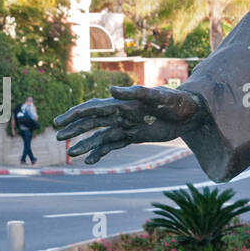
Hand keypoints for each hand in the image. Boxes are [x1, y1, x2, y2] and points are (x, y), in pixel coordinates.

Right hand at [54, 85, 201, 164]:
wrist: (191, 112)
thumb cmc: (177, 101)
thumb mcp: (159, 97)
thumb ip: (136, 93)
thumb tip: (112, 89)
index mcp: (123, 103)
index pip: (93, 108)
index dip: (75, 114)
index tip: (59, 122)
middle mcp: (121, 114)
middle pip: (92, 122)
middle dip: (74, 129)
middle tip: (57, 137)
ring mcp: (127, 126)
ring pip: (100, 136)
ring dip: (85, 144)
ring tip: (71, 154)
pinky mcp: (135, 136)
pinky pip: (113, 145)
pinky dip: (101, 152)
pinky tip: (90, 161)